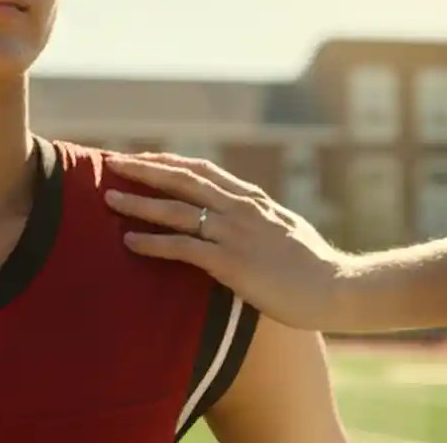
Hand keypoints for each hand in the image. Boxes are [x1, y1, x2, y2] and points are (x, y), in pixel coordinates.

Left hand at [105, 152, 353, 330]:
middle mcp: (240, 208)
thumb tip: (243, 209)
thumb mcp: (285, 227)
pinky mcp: (231, 263)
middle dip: (144, 170)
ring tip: (109, 199)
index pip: (201, 170)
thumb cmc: (313, 265)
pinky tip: (129, 243)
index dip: (167, 163)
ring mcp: (234, 234)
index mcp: (251, 198)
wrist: (337, 289)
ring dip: (139, 203)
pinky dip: (153, 243)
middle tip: (111, 164)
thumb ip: (260, 215)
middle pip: (182, 180)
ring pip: (175, 211)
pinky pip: (182, 248)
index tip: (141, 157)